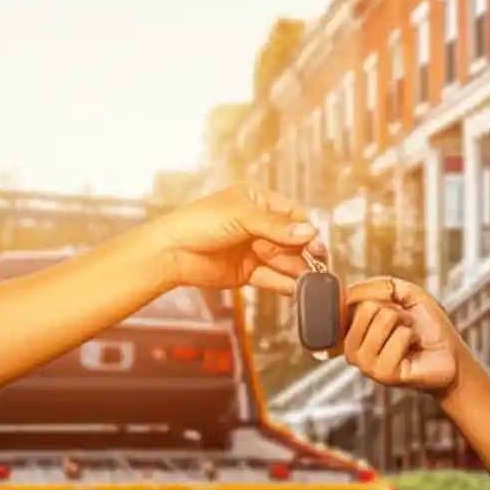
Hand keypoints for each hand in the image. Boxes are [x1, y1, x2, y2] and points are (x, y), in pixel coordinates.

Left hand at [152, 183, 321, 294]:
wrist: (170, 251)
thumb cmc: (199, 222)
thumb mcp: (242, 216)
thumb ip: (276, 227)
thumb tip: (310, 232)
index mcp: (257, 201)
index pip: (293, 214)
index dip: (305, 229)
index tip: (316, 243)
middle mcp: (259, 225)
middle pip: (292, 239)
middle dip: (305, 252)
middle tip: (319, 265)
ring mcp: (253, 249)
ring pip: (284, 260)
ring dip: (298, 270)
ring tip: (312, 281)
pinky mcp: (247, 272)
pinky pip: (272, 278)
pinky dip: (284, 284)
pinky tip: (295, 288)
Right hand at [342, 276, 462, 397]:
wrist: (450, 354)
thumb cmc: (427, 326)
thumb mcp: (405, 294)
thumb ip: (378, 286)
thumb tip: (351, 293)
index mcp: (351, 331)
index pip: (352, 298)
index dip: (382, 298)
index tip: (394, 312)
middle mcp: (352, 350)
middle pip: (367, 307)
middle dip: (395, 311)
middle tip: (404, 327)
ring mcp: (366, 364)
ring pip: (384, 318)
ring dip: (405, 324)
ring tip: (409, 338)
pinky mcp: (383, 374)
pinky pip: (399, 336)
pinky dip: (413, 336)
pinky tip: (413, 350)